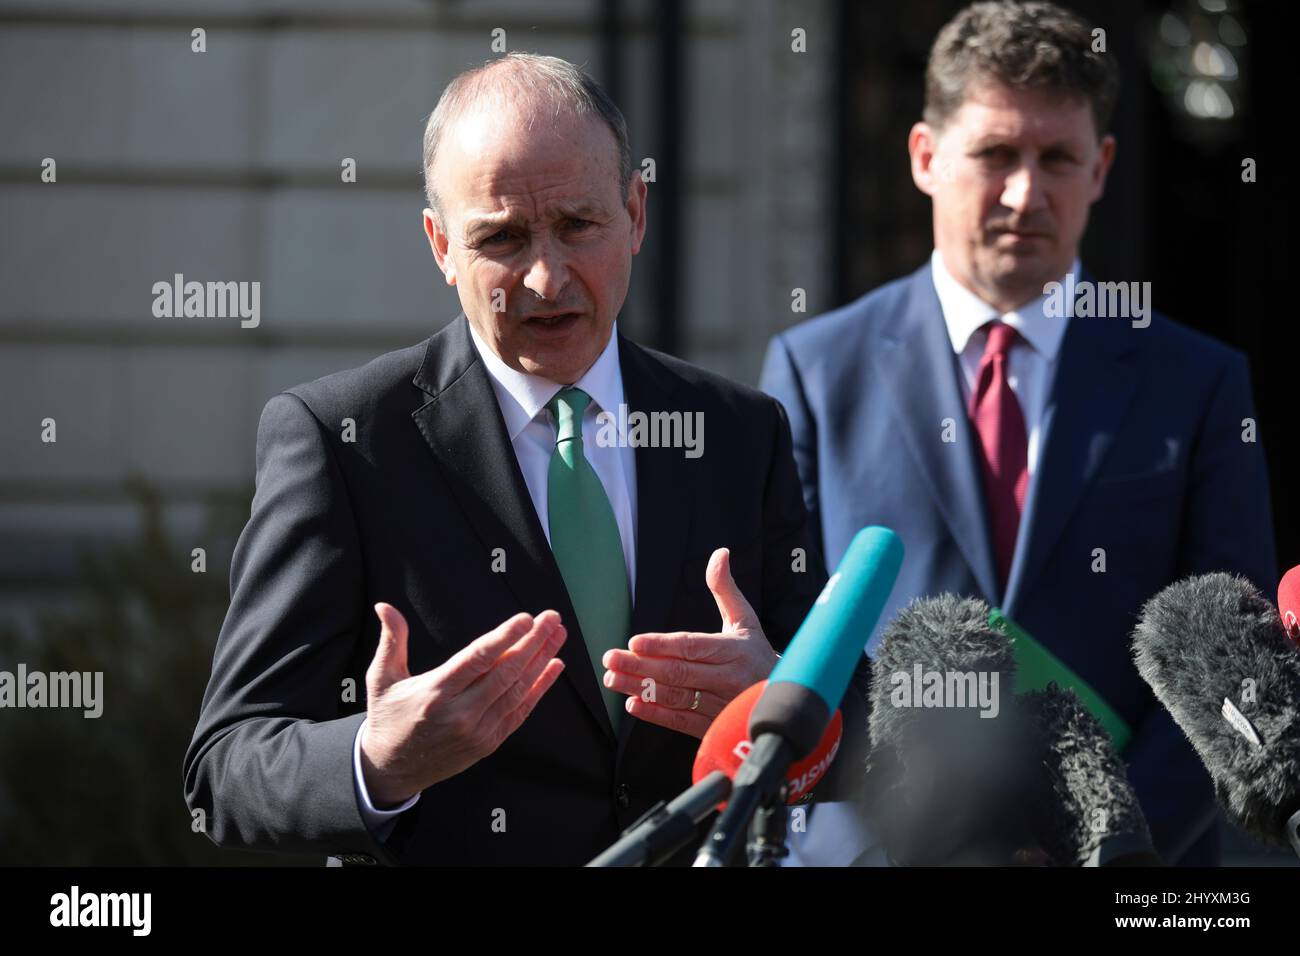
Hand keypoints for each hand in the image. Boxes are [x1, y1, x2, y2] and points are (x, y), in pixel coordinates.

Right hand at [359, 603, 565, 806]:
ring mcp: (478, 731)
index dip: (504, 637)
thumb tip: (385, 606)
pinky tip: (554, 666)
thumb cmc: (388, 717)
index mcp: (435, 693)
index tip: (526, 618)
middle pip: (505, 672)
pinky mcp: (488, 742)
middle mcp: (460, 713)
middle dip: (533, 642)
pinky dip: (540, 688)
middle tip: (552, 617)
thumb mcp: (381, 678)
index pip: (477, 660)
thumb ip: (391, 641)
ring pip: (518, 690)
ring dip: (542, 660)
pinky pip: (520, 712)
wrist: (392, 769)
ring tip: (558, 634)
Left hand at [601, 548, 778, 737]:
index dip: (662, 645)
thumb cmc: (755, 652)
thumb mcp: (745, 620)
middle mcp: (728, 678)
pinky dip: (656, 714)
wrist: (783, 696)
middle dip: (640, 666)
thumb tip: (719, 553)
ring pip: (676, 697)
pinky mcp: (715, 725)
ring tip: (613, 679)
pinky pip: (682, 722)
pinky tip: (633, 704)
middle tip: (610, 659)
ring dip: (640, 688)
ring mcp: (721, 705)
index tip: (634, 641)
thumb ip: (725, 589)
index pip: (692, 646)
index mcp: (734, 650)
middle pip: (678, 672)